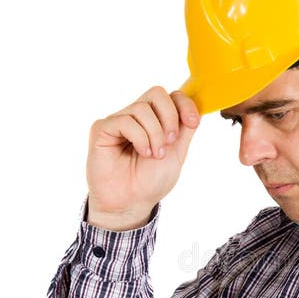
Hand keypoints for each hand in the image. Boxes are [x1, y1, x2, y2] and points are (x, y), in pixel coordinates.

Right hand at [86, 86, 200, 229]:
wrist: (130, 204)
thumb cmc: (150, 182)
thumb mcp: (177, 153)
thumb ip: (185, 129)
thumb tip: (196, 108)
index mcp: (155, 120)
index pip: (171, 96)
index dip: (185, 104)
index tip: (193, 122)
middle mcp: (136, 117)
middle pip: (157, 93)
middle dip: (170, 117)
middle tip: (170, 141)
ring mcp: (119, 121)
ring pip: (142, 108)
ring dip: (154, 133)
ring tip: (154, 155)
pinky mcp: (102, 129)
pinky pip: (125, 121)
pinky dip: (139, 137)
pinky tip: (142, 153)